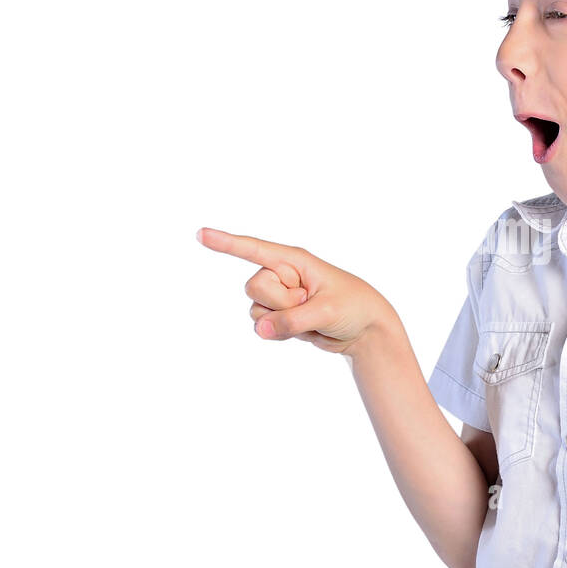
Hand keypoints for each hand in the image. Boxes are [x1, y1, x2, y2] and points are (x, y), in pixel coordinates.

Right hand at [197, 226, 393, 355]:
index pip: (254, 249)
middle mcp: (283, 274)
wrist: (366, 330)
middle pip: (254, 287)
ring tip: (311, 317)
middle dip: (279, 302)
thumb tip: (259, 329)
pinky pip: (264, 327)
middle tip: (309, 303)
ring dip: (281, 321)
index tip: (200, 234)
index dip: (226, 242)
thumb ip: (291, 320)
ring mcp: (280, 296)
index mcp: (295, 260)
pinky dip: (282, 333)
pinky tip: (305, 330)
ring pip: (256, 311)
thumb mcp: (326, 311)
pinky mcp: (280, 316)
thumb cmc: (353, 308)